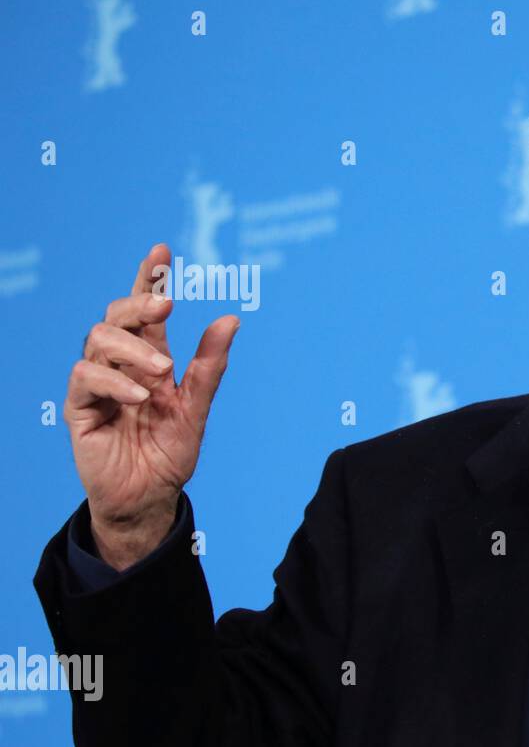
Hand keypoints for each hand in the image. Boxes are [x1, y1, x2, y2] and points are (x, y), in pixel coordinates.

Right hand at [64, 243, 239, 569]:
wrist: (149, 497)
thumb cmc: (170, 453)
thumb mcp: (196, 407)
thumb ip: (209, 365)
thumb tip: (231, 317)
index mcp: (150, 359)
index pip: (146, 310)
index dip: (150, 279)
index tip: (162, 249)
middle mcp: (122, 365)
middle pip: (118, 315)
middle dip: (140, 304)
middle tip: (166, 305)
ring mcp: (98, 383)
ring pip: (98, 339)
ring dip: (132, 349)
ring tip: (160, 373)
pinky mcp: (79, 407)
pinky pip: (85, 377)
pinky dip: (114, 382)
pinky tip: (139, 397)